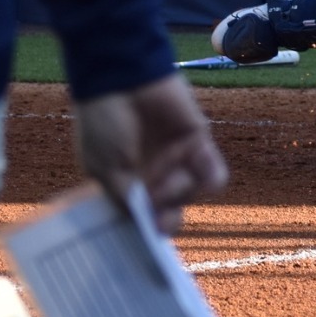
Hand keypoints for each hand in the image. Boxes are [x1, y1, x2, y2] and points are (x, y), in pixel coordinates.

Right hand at [73, 74, 228, 234]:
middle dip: (167, 218)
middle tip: (160, 214)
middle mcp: (151, 175)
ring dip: (180, 193)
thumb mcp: (104, 167)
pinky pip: (212, 170)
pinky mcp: (197, 141)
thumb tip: (141, 226)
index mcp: (125, 184)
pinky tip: (203, 180)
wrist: (121, 77)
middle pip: (169, 211)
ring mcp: (175, 159)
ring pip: (189, 193)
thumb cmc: (103, 122)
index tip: (148, 239)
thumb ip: (124, 198)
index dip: (145, 230)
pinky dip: (211, 179)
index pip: (140, 217)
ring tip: (166, 179)